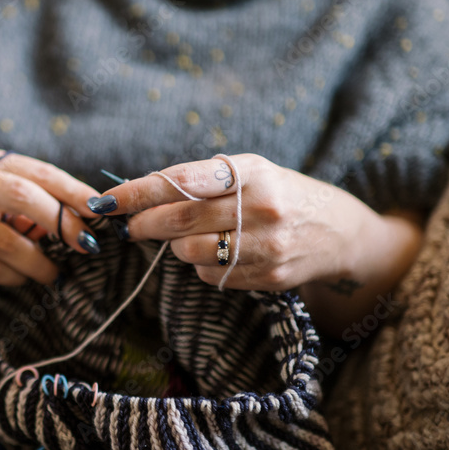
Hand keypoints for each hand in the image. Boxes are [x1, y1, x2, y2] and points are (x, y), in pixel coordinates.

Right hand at [0, 149, 99, 287]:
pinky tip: (22, 277)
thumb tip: (91, 219)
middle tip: (85, 245)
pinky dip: (12, 276)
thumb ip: (38, 199)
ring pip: (6, 240)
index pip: (42, 173)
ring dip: (38, 262)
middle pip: (23, 196)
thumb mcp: (1, 191)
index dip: (74, 192)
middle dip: (60, 222)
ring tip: (53, 273)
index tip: (101, 211)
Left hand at [88, 154, 368, 290]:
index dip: (138, 192)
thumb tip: (138, 193)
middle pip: (179, 220)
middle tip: (129, 225)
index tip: (108, 201)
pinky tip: (221, 254)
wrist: (339, 231)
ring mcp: (267, 245)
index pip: (181, 180)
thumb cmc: (282, 194)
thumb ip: (201, 180)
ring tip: (186, 237)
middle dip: (144, 224)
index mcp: (252, 171)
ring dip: (175, 247)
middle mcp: (261, 206)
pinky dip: (204, 266)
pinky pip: (213, 276)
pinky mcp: (270, 277)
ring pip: (190, 253)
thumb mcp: (250, 172)